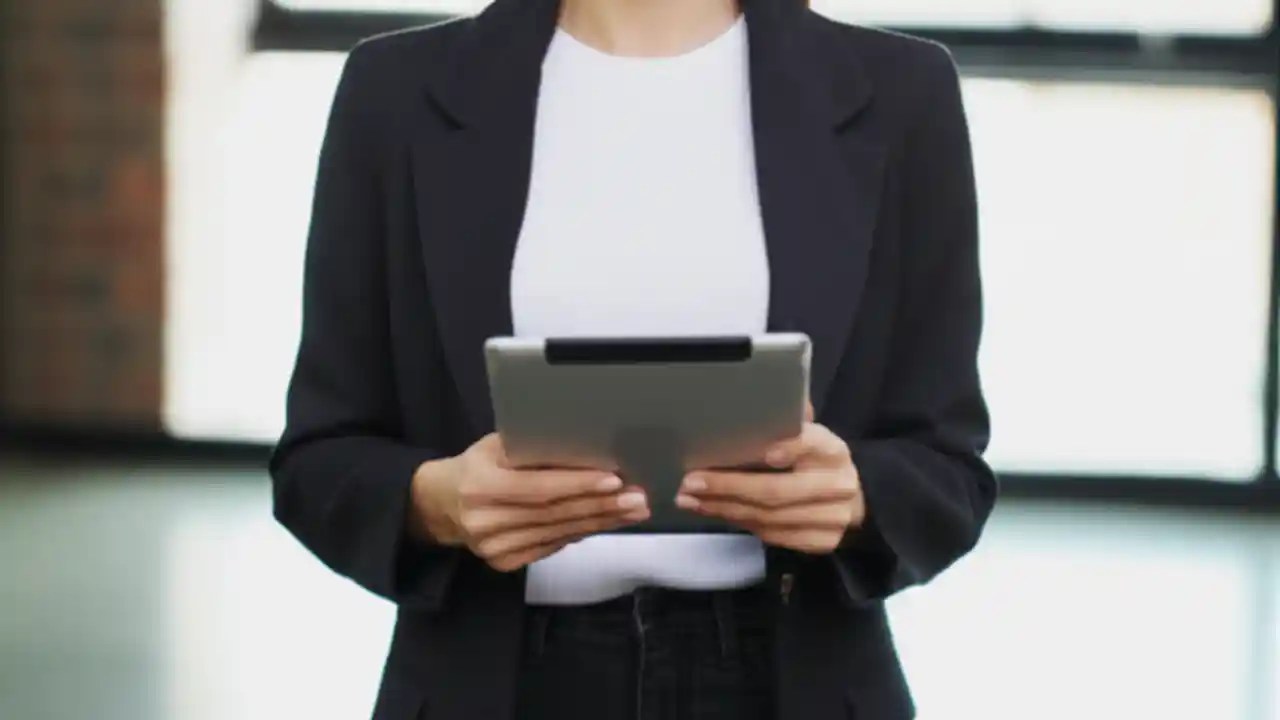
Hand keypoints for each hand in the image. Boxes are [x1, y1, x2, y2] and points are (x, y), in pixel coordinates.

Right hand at [410, 434, 649, 571]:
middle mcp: (485, 521)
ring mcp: (493, 547)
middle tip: (638, 498)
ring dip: (601, 522)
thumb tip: (586, 445)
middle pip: (554, 513)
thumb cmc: (477, 465)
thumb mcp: (495, 446)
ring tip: (633, 510)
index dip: (578, 485)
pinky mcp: (503, 562)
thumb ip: (532, 446)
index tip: (615, 479)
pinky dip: (581, 533)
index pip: (539, 488)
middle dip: (602, 506)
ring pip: (558, 533)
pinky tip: (605, 522)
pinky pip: (551, 546)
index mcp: (480, 485)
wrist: (442, 503)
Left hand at [674, 402, 865, 554]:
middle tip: (692, 481)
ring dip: (723, 508)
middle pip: (778, 490)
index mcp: (833, 450)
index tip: (766, 452)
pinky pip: (770, 535)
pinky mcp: (819, 542)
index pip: (813, 444)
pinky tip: (711, 511)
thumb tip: (768, 398)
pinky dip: (737, 522)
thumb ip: (789, 422)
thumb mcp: (810, 437)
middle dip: (729, 487)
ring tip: (690, 499)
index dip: (791, 448)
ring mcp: (831, 519)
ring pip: (769, 517)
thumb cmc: (816, 461)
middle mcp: (837, 485)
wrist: (853, 501)